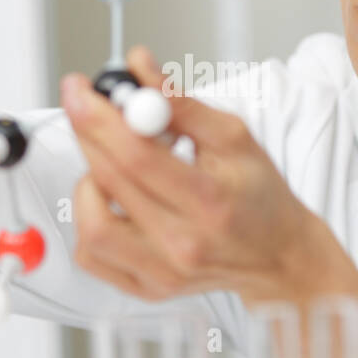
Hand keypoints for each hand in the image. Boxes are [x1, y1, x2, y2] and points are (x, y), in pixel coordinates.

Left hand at [60, 46, 330, 303]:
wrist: (277, 255)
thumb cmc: (259, 195)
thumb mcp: (234, 136)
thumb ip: (180, 102)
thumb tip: (137, 68)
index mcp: (210, 202)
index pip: (138, 155)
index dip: (100, 117)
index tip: (80, 89)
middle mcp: (183, 243)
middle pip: (110, 181)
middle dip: (87, 131)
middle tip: (84, 104)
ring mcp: (162, 272)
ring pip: (91, 223)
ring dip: (88, 178)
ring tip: (110, 161)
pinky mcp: (147, 289)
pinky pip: (92, 255)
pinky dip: (88, 220)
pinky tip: (109, 199)